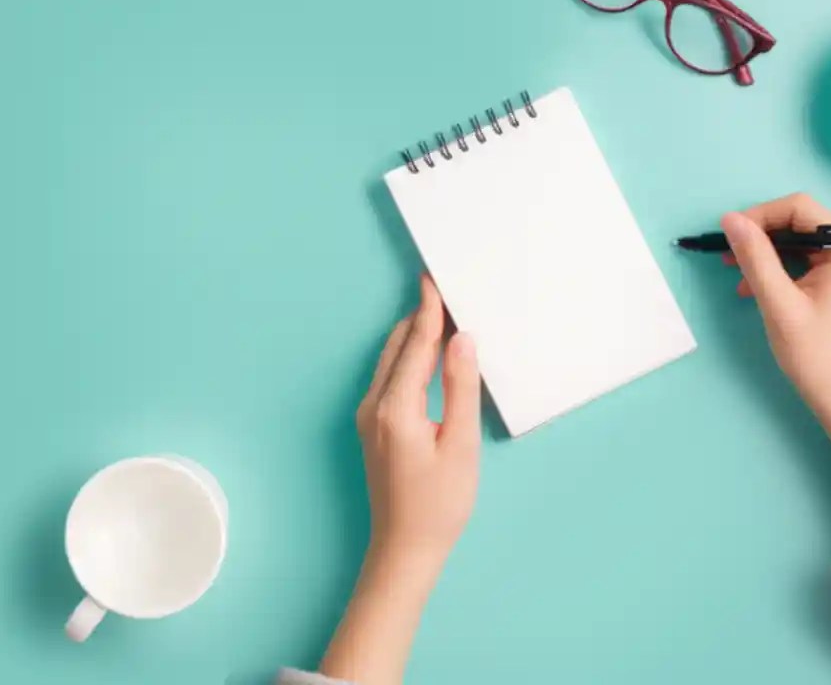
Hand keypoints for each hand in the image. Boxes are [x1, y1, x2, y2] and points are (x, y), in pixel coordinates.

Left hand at [318, 276, 480, 684]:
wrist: (404, 549)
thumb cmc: (439, 504)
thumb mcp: (460, 445)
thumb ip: (460, 388)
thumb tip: (462, 339)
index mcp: (395, 407)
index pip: (416, 345)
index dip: (429, 311)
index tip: (434, 280)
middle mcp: (374, 405)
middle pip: (398, 347)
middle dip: (421, 318)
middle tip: (444, 290)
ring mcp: (368, 416)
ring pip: (391, 361)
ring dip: (415, 337)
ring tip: (441, 315)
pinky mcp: (372, 427)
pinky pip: (389, 378)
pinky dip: (409, 358)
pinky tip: (428, 356)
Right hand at [723, 193, 830, 532]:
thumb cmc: (818, 355)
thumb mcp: (779, 304)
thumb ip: (755, 257)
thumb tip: (729, 219)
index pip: (798, 208)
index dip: (759, 216)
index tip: (729, 238)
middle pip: (798, 222)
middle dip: (760, 237)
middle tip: (727, 258)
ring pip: (796, 242)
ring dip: (764, 256)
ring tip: (737, 278)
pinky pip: (802, 262)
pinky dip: (776, 271)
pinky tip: (753, 291)